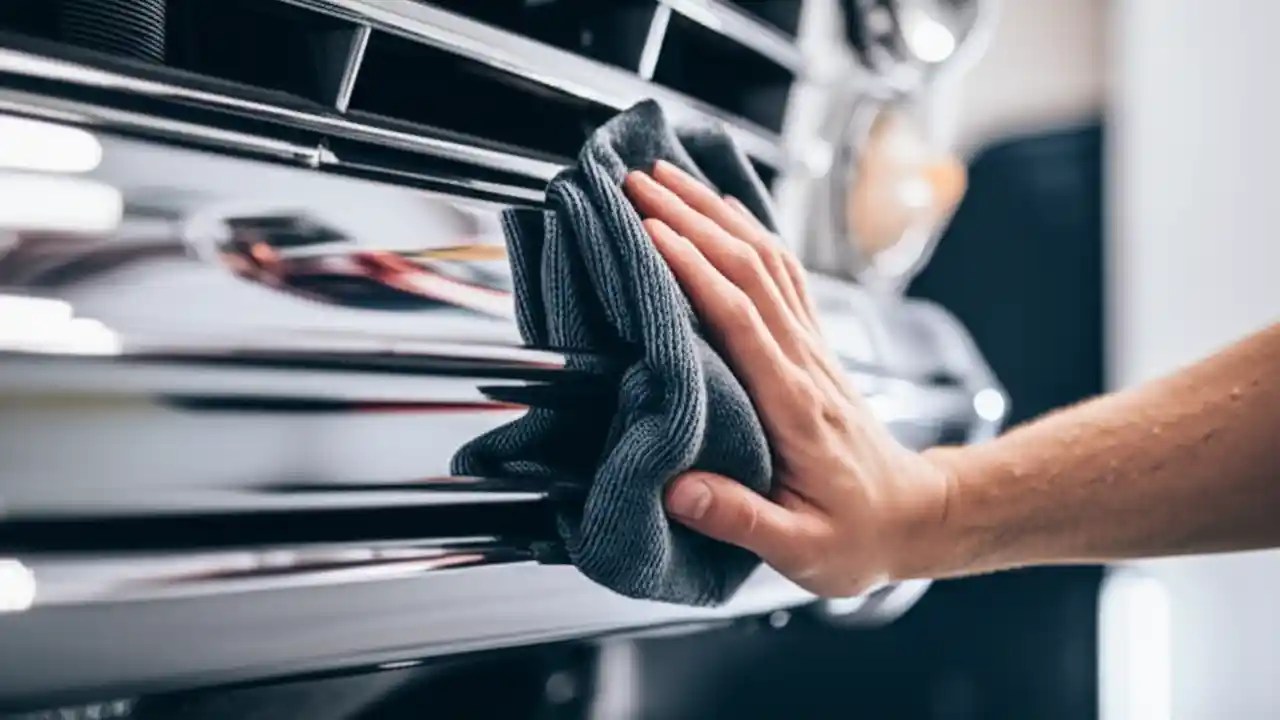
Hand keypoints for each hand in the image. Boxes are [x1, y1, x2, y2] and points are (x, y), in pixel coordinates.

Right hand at [623, 161, 954, 596]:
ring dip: (716, 212)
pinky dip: (748, 231)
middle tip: (636, 182)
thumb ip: (740, 517)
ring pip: (766, 259)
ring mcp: (811, 348)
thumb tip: (678, 489)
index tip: (649, 232)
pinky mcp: (811, 346)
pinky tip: (723, 209)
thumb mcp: (801, 547)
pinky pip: (781, 273)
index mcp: (793, 405)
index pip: (741, 319)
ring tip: (667, 176)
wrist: (915, 518)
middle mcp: (804, 363)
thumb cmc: (857, 534)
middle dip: (691, 217)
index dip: (694, 270)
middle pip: (748, 269)